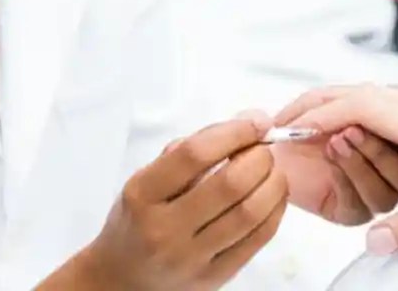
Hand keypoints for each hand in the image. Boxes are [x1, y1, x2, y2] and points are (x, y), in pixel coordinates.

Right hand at [81, 116, 289, 290]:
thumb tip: (246, 124)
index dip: (234, 132)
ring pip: (250, 213)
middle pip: (229, 184)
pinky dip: (275, 210)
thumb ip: (187, 151)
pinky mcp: (214, 277)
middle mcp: (164, 229)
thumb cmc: (137, 220)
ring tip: (273, 171)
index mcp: (142, 195)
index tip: (255, 122)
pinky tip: (273, 196)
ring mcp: (191, 258)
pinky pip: (258, 240)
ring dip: (273, 183)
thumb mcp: (145, 180)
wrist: (123, 279)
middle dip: (259, 157)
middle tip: (264, 148)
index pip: (195, 155)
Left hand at [265, 111, 397, 225]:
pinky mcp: (350, 213)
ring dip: (360, 165)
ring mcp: (370, 195)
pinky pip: (359, 207)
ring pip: (387, 195)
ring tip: (335, 143)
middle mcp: (386, 173)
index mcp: (390, 143)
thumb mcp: (326, 103)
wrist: (267, 146)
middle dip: (379, 152)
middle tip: (352, 130)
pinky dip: (344, 180)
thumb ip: (354, 100)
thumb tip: (380, 96)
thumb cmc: (297, 126)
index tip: (375, 112)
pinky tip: (330, 162)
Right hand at [277, 84, 397, 254]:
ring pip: (380, 99)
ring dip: (340, 107)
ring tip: (309, 128)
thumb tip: (374, 240)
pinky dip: (366, 118)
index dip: (317, 114)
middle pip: (363, 92)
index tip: (283, 129)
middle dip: (317, 101)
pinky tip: (363, 141)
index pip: (361, 106)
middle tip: (280, 120)